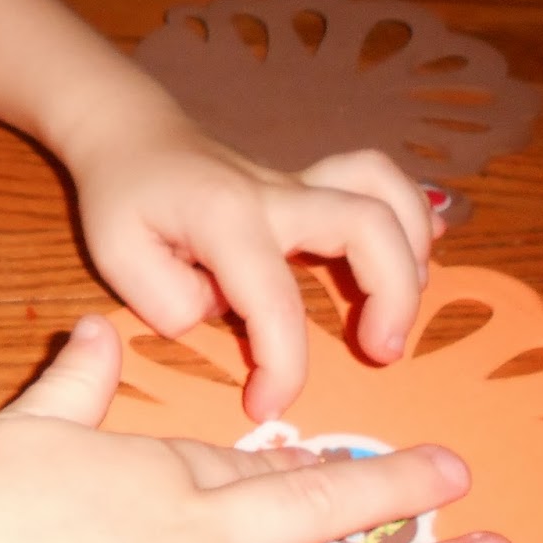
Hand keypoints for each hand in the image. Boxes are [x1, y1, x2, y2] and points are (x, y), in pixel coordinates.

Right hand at [0, 316, 517, 542]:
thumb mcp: (27, 424)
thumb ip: (77, 379)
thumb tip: (97, 326)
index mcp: (159, 471)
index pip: (258, 468)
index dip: (324, 466)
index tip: (376, 463)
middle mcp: (198, 535)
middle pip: (319, 512)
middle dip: (399, 495)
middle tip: (465, 485)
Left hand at [70, 122, 441, 419]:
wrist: (132, 136)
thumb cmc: (123, 198)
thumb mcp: (116, 254)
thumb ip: (166, 298)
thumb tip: (220, 317)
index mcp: (225, 218)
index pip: (273, 299)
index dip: (283, 365)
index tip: (267, 406)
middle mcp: (275, 195)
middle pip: (366, 224)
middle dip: (393, 295)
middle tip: (379, 353)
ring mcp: (299, 186)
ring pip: (384, 191)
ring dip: (412, 250)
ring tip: (400, 309)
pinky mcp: (312, 188)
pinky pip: (379, 183)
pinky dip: (413, 214)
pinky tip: (426, 252)